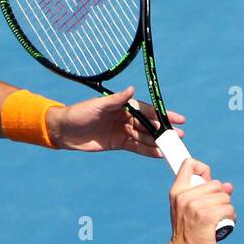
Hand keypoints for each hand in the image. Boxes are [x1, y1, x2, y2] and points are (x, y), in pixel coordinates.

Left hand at [48, 86, 184, 156]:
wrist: (64, 131)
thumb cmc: (79, 113)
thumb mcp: (97, 106)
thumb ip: (116, 100)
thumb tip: (131, 89)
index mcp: (124, 106)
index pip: (148, 111)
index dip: (163, 115)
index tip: (178, 119)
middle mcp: (126, 118)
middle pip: (148, 125)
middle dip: (164, 131)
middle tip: (179, 136)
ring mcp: (123, 131)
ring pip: (144, 138)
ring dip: (157, 143)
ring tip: (171, 147)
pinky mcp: (118, 143)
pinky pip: (135, 147)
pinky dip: (146, 151)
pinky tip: (157, 154)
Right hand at [167, 159, 235, 243]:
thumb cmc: (189, 233)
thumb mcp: (191, 210)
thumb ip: (207, 194)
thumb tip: (229, 186)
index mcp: (177, 192)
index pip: (190, 164)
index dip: (203, 169)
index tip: (205, 180)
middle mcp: (185, 196)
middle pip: (216, 183)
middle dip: (218, 198)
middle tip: (208, 214)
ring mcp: (196, 205)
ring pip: (225, 197)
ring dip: (225, 210)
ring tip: (214, 222)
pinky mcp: (208, 215)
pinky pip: (229, 209)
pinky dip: (230, 218)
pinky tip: (220, 227)